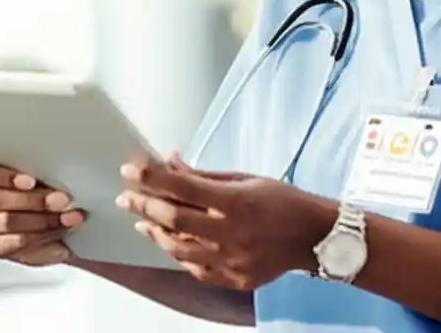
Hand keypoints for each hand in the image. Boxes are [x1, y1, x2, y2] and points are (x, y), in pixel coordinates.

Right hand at [0, 159, 84, 265]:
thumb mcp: (44, 174)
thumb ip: (43, 172)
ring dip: (43, 221)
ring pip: (8, 222)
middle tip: (63, 201)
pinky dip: (42, 243)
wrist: (54, 217)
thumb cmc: (44, 187)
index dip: (5, 177)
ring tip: (69, 219)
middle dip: (35, 201)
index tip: (32, 182)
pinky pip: (15, 246)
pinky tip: (61, 241)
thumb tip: (61, 175)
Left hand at [116, 155, 333, 290]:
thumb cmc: (280, 200)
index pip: (182, 187)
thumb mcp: (244, 179)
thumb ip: (204, 175)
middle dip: (144, 205)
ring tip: (143, 221)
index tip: (129, 170)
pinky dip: (179, 255)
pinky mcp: (235, 279)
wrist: (314, 237)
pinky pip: (196, 269)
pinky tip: (171, 242)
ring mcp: (232, 261)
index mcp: (235, 202)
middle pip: (173, 219)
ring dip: (156, 233)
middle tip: (126, 198)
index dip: (151, 177)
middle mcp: (232, 233)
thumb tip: (169, 162)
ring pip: (179, 249)